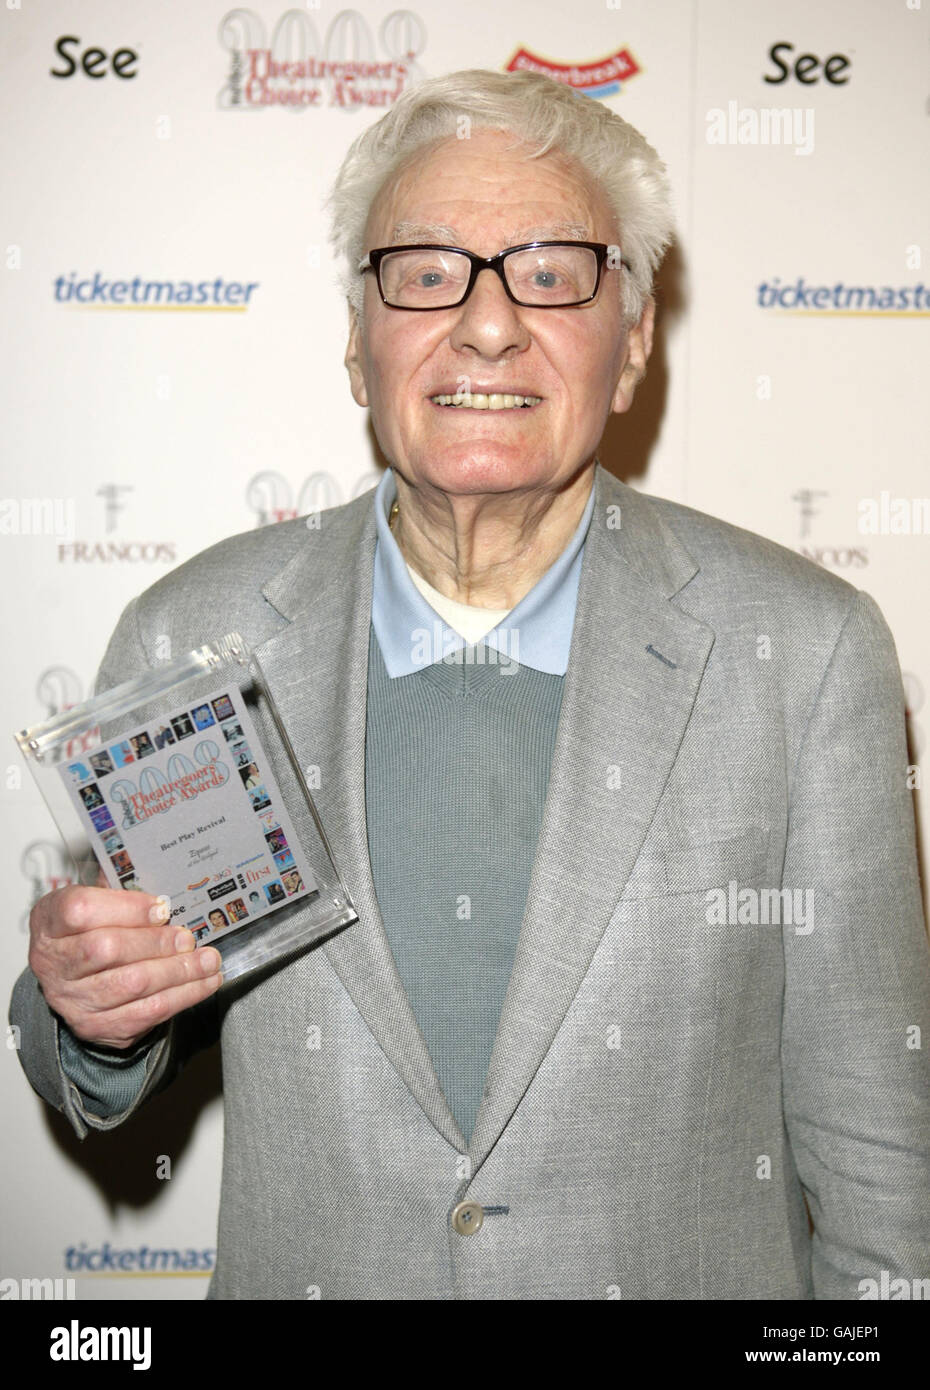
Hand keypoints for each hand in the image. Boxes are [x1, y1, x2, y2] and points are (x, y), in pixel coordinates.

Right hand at [28, 884, 222, 1049]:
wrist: (71, 980)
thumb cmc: (88, 932)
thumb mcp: (94, 903)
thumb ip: (121, 891)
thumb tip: (166, 888)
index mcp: (49, 921)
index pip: (81, 910)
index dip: (127, 908)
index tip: (162, 908)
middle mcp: (53, 962)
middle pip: (107, 949)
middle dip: (157, 942)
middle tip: (188, 937)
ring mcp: (72, 998)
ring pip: (132, 984)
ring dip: (179, 971)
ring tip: (207, 960)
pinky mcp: (96, 1025)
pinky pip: (146, 1013)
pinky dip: (183, 996)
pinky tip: (203, 982)